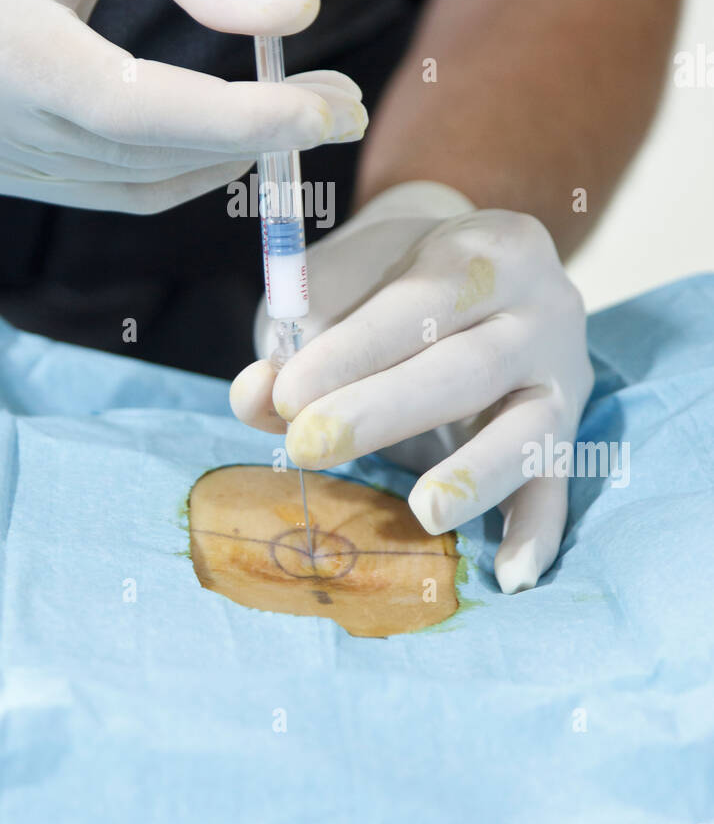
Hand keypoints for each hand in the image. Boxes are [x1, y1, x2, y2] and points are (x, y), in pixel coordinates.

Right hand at [0, 0, 365, 209]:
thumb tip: (296, 14)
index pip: (124, 105)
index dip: (232, 119)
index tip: (324, 113)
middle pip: (133, 150)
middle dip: (250, 134)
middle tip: (342, 104)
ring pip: (126, 182)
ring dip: (222, 155)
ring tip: (302, 110)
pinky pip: (101, 187)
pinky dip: (173, 168)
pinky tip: (231, 137)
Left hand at [230, 182, 593, 592]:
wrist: (470, 271)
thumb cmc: (390, 281)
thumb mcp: (342, 288)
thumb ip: (297, 339)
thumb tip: (252, 397)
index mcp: (488, 249)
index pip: (420, 300)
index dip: (353, 349)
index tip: (288, 392)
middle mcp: (544, 305)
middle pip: (470, 366)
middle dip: (387, 409)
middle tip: (311, 444)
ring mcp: (565, 373)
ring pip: (527, 429)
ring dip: (474, 474)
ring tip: (424, 512)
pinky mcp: (570, 431)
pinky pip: (557, 485)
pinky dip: (537, 532)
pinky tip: (510, 575)